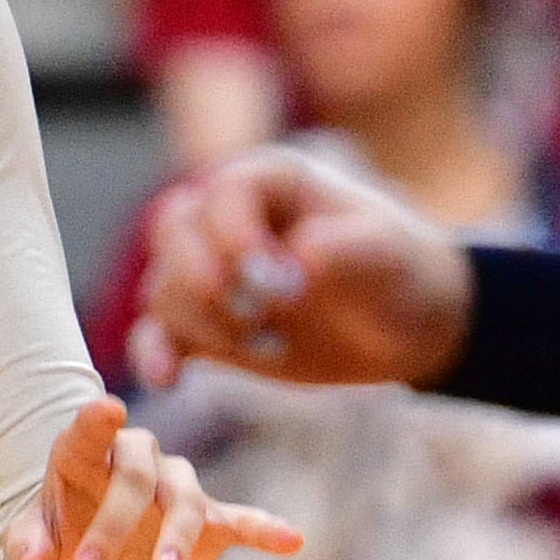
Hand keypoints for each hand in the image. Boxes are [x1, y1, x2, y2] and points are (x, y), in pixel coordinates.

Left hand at [8, 397, 299, 559]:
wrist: (103, 555)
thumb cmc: (63, 533)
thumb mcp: (34, 545)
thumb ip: (24, 549)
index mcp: (86, 454)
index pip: (90, 432)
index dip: (97, 421)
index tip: (107, 411)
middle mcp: (137, 461)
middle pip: (135, 477)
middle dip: (111, 523)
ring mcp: (177, 489)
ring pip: (184, 501)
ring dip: (175, 537)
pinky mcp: (211, 522)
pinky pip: (243, 520)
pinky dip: (265, 529)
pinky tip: (291, 539)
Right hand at [131, 144, 473, 388]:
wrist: (405, 328)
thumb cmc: (401, 273)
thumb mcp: (389, 255)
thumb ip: (345, 248)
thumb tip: (292, 265)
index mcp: (273, 181)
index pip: (224, 192)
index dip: (236, 236)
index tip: (279, 282)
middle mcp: (230, 217)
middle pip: (174, 229)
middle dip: (205, 280)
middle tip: (259, 318)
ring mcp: (213, 271)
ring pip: (164, 284)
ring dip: (204, 323)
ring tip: (270, 347)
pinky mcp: (205, 323)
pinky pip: (156, 331)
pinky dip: (155, 352)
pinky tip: (168, 377)